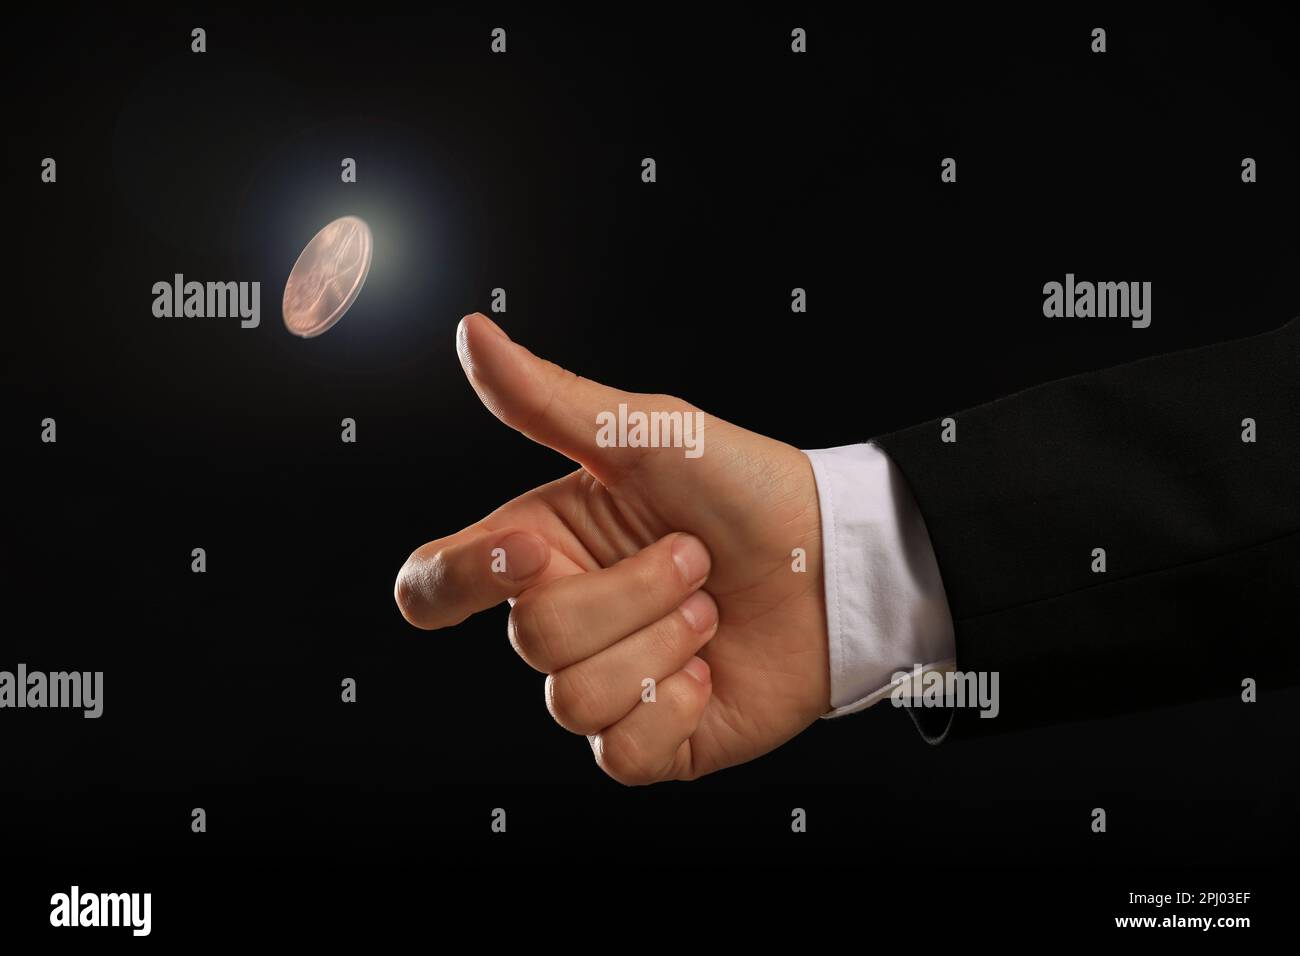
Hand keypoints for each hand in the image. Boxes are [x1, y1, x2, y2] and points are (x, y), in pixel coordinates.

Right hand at [394, 313, 828, 783]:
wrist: (835, 561)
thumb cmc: (744, 489)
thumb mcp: (649, 433)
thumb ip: (549, 399)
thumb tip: (473, 334)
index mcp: (539, 548)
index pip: (434, 585)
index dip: (466, 578)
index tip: (537, 552)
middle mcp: (562, 619)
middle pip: (530, 639)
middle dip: (630, 595)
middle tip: (693, 560)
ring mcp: (603, 684)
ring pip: (574, 699)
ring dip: (662, 644)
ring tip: (709, 608)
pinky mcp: (650, 739)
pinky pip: (619, 753)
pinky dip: (673, 707)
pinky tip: (706, 669)